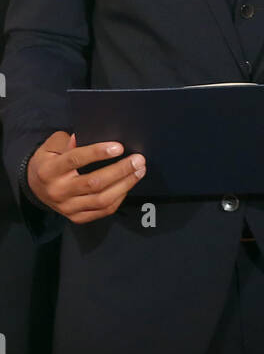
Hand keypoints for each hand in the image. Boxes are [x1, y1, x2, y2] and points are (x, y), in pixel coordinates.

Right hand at [26, 130, 145, 223]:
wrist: (34, 187)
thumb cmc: (48, 162)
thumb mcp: (52, 147)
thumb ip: (68, 141)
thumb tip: (84, 136)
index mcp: (50, 170)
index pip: (75, 160)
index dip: (98, 153)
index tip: (118, 147)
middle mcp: (58, 191)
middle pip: (94, 183)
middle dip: (120, 170)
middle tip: (138, 160)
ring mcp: (67, 207)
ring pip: (102, 199)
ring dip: (125, 185)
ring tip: (139, 171)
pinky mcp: (76, 217)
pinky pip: (103, 210)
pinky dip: (119, 198)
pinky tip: (128, 185)